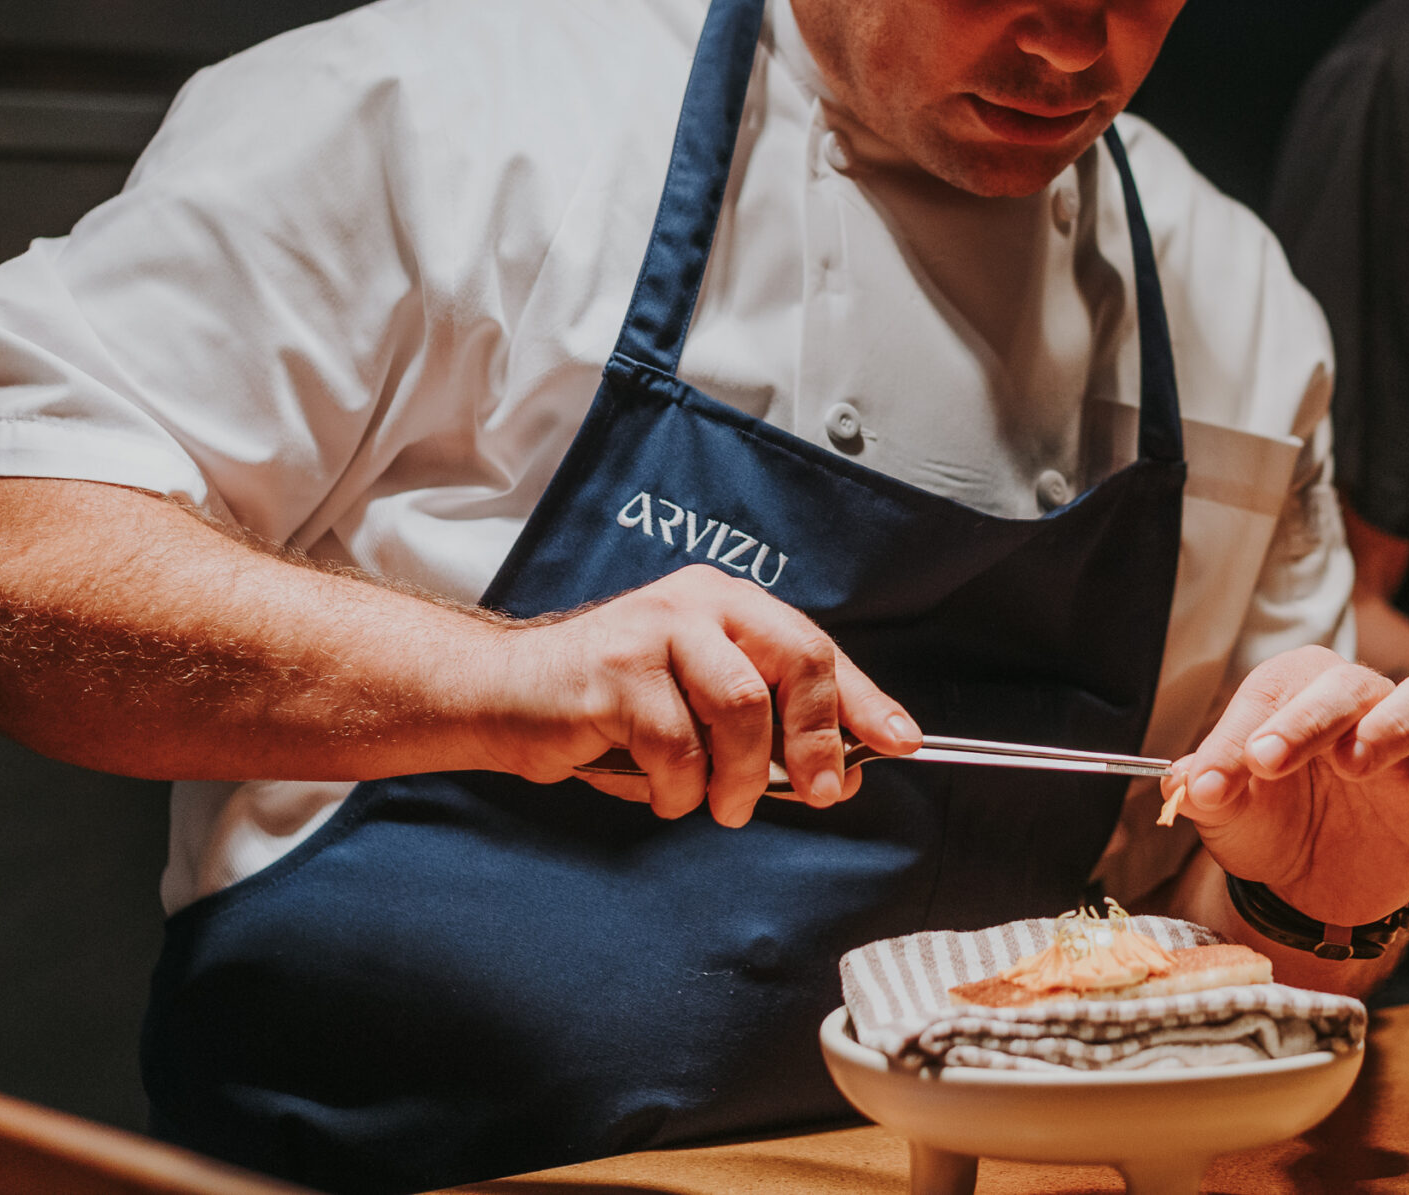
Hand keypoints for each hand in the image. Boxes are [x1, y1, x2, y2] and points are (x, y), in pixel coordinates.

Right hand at [475, 564, 918, 827]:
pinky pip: (675, 747)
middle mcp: (697, 603)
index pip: (815, 648)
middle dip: (816, 739)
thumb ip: (763, 727)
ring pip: (739, 709)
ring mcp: (654, 631)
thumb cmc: (610, 707)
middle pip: (794, 660)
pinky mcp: (613, 672)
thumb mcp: (698, 708)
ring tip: (718, 804)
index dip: (864, 699)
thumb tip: (842, 769)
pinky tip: (657, 788)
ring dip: (738, 778)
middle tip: (819, 792)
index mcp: (727, 604)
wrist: (507, 695)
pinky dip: (677, 787)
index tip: (902, 741)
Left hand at [1162, 645, 1408, 925]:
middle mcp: (1364, 702)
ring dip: (1395, 723)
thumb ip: (1208, 789)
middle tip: (1268, 761)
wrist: (1311, 887)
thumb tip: (1189, 784)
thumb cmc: (1269, 823)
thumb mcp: (1227, 813)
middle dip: (1309, 719)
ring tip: (1355, 763)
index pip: (1279, 687)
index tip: (1213, 780)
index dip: (1243, 730)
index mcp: (1300, 690)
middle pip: (1354, 682)